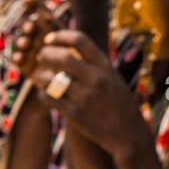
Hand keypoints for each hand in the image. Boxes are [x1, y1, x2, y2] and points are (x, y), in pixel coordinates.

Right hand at [10, 4, 62, 78]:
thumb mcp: (60, 32)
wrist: (70, 73)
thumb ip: (49, 19)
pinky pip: (17, 59)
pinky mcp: (24, 63)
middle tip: (31, 27)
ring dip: (21, 41)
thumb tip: (36, 5)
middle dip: (26, 26)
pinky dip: (17, 57)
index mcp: (43, 23)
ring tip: (26, 43)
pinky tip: (19, 57)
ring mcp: (28, 48)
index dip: (31, 3)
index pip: (34, 9)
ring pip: (19, 42)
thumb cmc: (67, 48)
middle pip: (26, 26)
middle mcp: (33, 34)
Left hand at [31, 29, 151, 163]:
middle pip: (62, 57)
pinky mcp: (75, 114)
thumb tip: (70, 48)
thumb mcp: (113, 78)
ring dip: (41, 74)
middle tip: (41, 56)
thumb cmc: (120, 104)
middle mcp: (95, 78)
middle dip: (46, 54)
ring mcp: (84, 96)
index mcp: (105, 66)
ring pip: (51, 78)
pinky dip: (42, 93)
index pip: (80, 40)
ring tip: (40, 75)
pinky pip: (49, 98)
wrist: (128, 133)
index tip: (49, 38)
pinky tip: (45, 93)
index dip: (60, 36)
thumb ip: (95, 64)